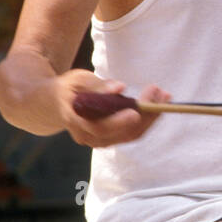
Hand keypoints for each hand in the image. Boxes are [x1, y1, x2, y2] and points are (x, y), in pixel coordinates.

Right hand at [56, 68, 170, 147]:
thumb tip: (119, 88)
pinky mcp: (111, 139)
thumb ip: (97, 85)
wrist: (56, 104)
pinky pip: (133, 132)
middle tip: (160, 94)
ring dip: (151, 117)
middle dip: (145, 114)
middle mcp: (88, 137)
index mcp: (76, 121)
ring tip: (164, 96)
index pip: (99, 127)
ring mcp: (100, 141)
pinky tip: (159, 103)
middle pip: (122, 133)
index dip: (118, 121)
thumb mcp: (78, 80)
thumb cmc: (69, 88)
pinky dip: (148, 119)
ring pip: (131, 134)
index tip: (136, 110)